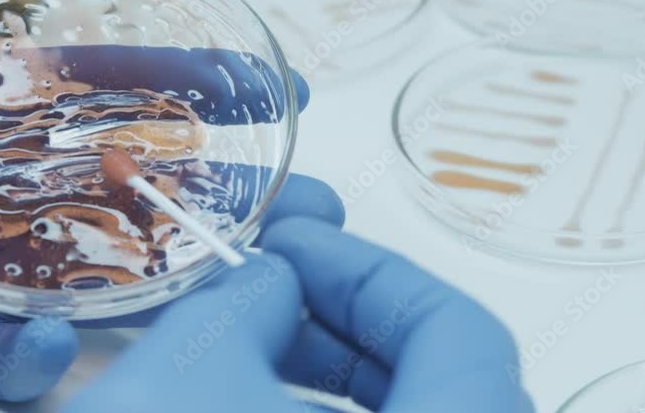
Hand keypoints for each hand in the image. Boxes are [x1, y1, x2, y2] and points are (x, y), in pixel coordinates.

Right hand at [63, 220, 533, 412]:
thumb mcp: (187, 372)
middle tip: (268, 292)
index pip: (457, 330)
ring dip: (323, 379)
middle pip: (437, 377)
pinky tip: (245, 400)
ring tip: (245, 349)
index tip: (293, 246)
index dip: (370, 269)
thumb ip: (248, 297)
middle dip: (342, 320)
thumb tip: (273, 278)